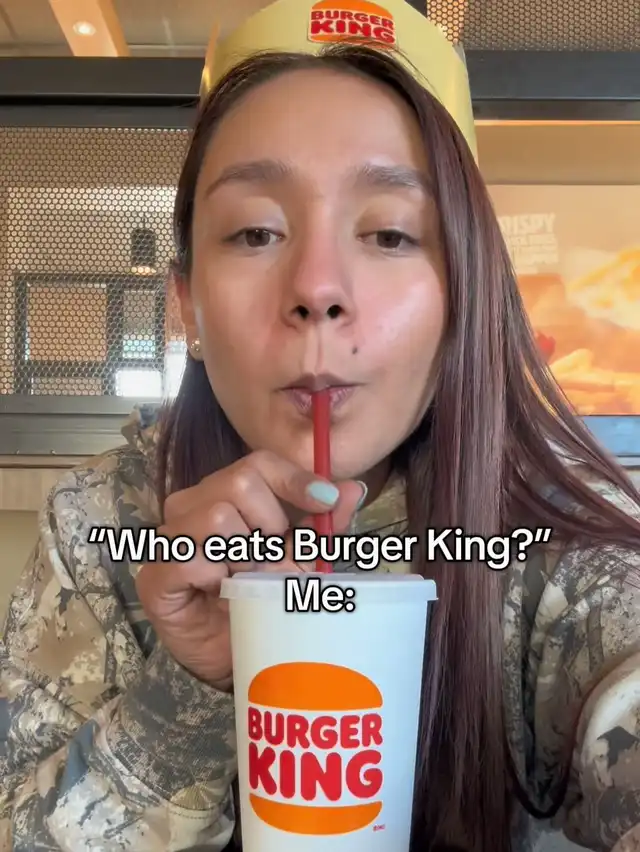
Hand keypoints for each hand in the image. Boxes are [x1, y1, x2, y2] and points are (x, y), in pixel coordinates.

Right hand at [136, 450, 364, 689]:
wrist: (235, 659)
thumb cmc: (263, 601)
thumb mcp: (302, 561)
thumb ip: (322, 527)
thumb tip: (353, 489)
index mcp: (227, 493)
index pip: (259, 464)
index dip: (295, 479)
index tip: (326, 502)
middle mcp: (192, 505)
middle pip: (240, 483)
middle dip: (271, 525)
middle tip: (275, 561)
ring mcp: (167, 538)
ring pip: (217, 517)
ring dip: (247, 557)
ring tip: (248, 581)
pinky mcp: (155, 575)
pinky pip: (191, 558)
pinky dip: (218, 577)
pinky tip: (222, 593)